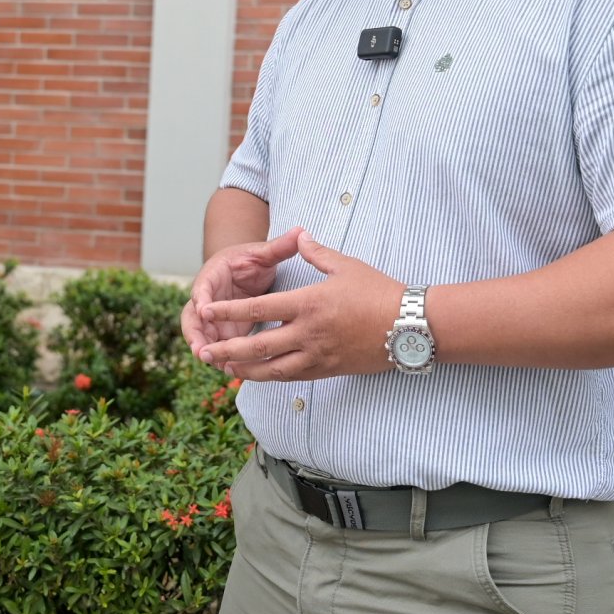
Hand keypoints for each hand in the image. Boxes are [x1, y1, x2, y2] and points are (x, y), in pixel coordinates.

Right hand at [182, 227, 303, 359]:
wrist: (244, 271)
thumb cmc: (251, 261)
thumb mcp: (262, 253)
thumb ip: (279, 247)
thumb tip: (301, 231)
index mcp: (213, 275)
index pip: (202, 286)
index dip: (202, 298)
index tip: (204, 309)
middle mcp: (207, 298)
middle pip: (193, 317)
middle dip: (195, 333)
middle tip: (200, 349)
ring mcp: (212, 318)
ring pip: (202, 336)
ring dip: (205, 350)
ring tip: (213, 364)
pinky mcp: (221, 331)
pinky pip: (217, 346)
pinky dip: (220, 357)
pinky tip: (229, 371)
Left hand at [197, 232, 404, 381]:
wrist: (410, 326)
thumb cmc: (380, 292)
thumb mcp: (346, 266)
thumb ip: (316, 253)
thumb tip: (299, 236)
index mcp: (308, 303)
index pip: (258, 308)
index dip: (228, 311)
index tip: (205, 312)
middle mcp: (308, 333)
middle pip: (258, 345)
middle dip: (227, 349)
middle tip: (203, 352)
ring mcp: (318, 355)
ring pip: (272, 369)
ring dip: (245, 370)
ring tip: (224, 368)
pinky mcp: (329, 370)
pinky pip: (293, 377)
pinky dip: (271, 377)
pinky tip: (258, 376)